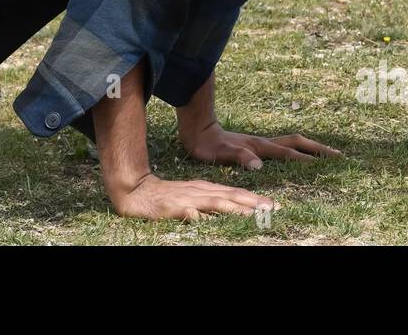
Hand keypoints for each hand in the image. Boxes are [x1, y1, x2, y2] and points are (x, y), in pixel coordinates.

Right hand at [109, 172, 276, 220]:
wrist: (136, 190)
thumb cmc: (166, 196)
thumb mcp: (191, 197)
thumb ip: (208, 202)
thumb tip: (230, 208)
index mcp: (205, 189)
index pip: (233, 192)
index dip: (252, 198)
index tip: (271, 204)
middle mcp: (199, 191)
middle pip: (229, 195)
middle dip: (251, 202)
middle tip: (271, 208)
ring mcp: (187, 198)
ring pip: (214, 202)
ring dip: (233, 207)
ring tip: (251, 213)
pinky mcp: (172, 207)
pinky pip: (186, 212)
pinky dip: (196, 215)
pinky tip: (203, 218)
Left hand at [181, 121, 341, 168]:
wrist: (198, 131)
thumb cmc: (208, 145)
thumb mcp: (221, 154)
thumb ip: (240, 158)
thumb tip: (259, 165)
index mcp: (260, 146)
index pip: (289, 153)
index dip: (308, 159)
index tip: (328, 163)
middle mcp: (264, 143)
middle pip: (298, 142)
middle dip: (318, 149)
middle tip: (338, 156)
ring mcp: (261, 143)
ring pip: (292, 142)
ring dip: (310, 147)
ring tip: (326, 154)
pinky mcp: (256, 145)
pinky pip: (283, 146)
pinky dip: (297, 149)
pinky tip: (299, 155)